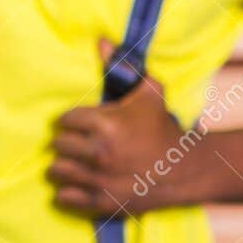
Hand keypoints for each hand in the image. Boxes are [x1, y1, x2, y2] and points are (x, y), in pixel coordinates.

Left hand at [49, 39, 188, 215]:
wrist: (185, 169)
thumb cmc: (163, 127)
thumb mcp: (148, 92)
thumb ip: (123, 66)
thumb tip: (101, 41)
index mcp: (105, 124)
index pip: (65, 120)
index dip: (73, 121)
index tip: (80, 124)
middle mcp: (99, 151)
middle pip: (58, 144)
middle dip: (67, 142)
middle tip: (77, 143)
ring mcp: (100, 178)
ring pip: (57, 169)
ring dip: (63, 166)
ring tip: (74, 162)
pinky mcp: (102, 201)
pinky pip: (65, 197)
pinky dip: (66, 192)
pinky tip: (75, 184)